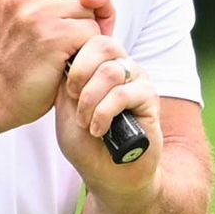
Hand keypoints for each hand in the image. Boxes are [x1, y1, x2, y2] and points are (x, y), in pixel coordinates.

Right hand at [0, 0, 112, 129]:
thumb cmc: (7, 52)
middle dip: (75, 2)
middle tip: (60, 23)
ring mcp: (38, 16)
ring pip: (87, 6)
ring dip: (83, 26)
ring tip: (63, 41)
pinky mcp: (57, 38)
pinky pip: (92, 29)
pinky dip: (87, 45)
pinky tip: (68, 55)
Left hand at [56, 36, 164, 200]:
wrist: (108, 175)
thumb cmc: (85, 144)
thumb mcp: (63, 108)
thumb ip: (65, 80)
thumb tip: (66, 53)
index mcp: (99, 64)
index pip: (90, 39)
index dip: (74, 61)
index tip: (66, 91)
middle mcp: (121, 67)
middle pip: (104, 45)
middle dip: (81, 75)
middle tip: (73, 100)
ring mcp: (138, 80)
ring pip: (111, 71)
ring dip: (90, 100)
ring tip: (85, 122)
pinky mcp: (150, 99)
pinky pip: (124, 93)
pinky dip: (104, 113)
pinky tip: (99, 130)